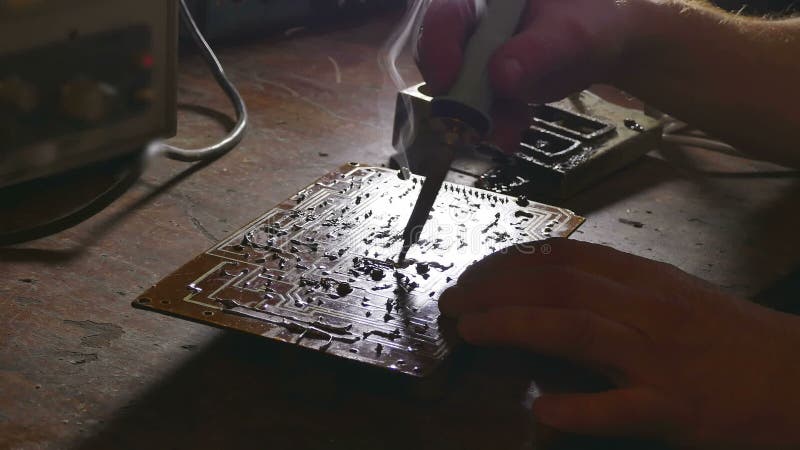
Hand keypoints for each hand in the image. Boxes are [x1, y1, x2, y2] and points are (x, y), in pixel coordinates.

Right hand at [416, 0, 641, 150]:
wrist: (605, 47)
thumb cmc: (589, 26)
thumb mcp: (570, 36)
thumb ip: (537, 52)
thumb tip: (500, 77)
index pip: (445, 15)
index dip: (437, 47)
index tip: (448, 83)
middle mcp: (473, 23)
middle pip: (440, 57)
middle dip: (458, 95)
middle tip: (473, 122)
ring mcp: (477, 55)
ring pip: (457, 89)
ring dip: (479, 118)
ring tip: (509, 132)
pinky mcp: (485, 83)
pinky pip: (477, 109)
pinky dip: (493, 125)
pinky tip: (513, 134)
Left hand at [439, 238, 799, 448]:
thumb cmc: (733, 339)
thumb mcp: (674, 296)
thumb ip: (618, 287)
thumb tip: (555, 281)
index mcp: (644, 281)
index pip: (563, 259)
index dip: (508, 264)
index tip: (472, 274)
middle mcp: (645, 311)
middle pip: (558, 287)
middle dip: (496, 290)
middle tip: (452, 302)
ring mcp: (659, 359)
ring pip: (578, 331)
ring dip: (516, 326)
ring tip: (470, 331)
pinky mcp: (676, 409)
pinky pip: (622, 407)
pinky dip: (580, 408)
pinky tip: (542, 411)